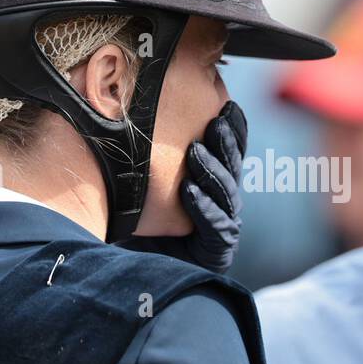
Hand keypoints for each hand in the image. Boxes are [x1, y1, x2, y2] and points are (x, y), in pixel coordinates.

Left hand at [119, 100, 246, 272]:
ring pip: (227, 195)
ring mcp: (223, 227)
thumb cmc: (137, 215)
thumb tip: (153, 100)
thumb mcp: (148, 174)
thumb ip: (158, 147)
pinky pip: (217, 226)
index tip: (227, 104)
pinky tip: (189, 190)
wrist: (128, 263)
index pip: (231, 152)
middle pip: (233, 169)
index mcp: (215, 182)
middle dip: (226, 145)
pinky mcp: (218, 251)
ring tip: (196, 151)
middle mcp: (224, 203)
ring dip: (212, 171)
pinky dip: (202, 207)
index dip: (234, 129)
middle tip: (215, 122)